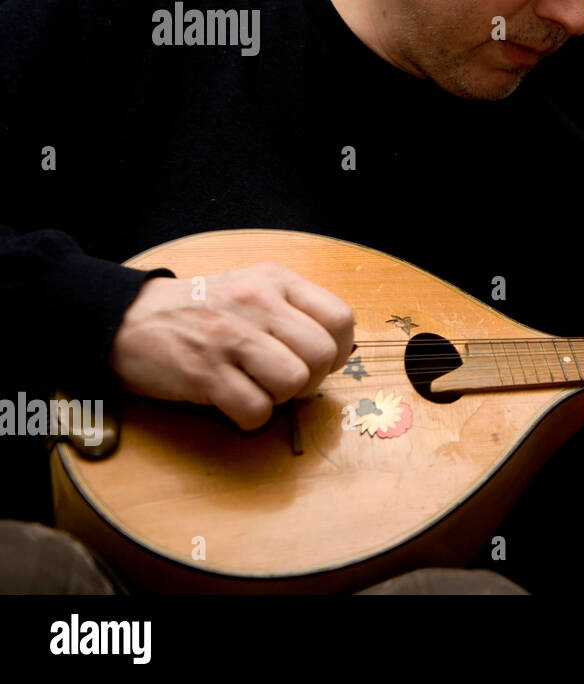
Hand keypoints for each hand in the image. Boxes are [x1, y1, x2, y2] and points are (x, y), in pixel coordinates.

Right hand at [109, 262, 354, 429]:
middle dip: (312, 378)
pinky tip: (234, 402)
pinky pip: (256, 409)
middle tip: (285, 381)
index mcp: (276, 281)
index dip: (339, 350)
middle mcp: (258, 303)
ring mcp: (231, 337)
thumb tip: (338, 352)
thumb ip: (294, 310)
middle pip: (323, 354)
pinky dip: (251, 417)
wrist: (128, 319)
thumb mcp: (252, 288)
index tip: (319, 361)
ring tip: (258, 388)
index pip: (341, 318)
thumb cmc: (201, 310)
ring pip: (294, 381)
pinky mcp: (204, 372)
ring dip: (281, 397)